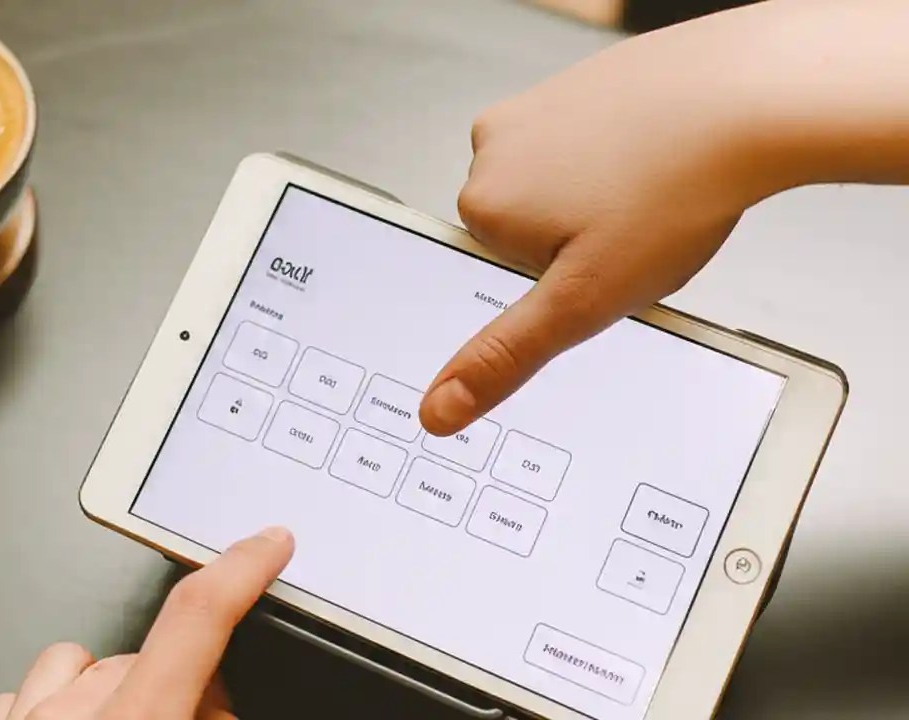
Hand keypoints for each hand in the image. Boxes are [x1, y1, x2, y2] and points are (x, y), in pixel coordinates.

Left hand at [0, 527, 293, 719]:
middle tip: (199, 719)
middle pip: (151, 654)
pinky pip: (30, 690)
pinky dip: (59, 704)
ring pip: (85, 664)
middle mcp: (73, 714)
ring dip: (118, 689)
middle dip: (187, 686)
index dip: (241, 569)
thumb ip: (221, 718)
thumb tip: (230, 704)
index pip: (199, 616)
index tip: (268, 542)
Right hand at [418, 5, 785, 436]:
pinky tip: (655, 156)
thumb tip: (436, 411)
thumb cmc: (672, 192)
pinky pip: (587, 138)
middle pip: (526, 223)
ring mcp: (535, 104)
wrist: (748, 100)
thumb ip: (504, 357)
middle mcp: (493, 144)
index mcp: (482, 202)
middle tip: (628, 229)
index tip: (599, 257)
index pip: (504, 270)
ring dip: (598, 193)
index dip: (559, 277)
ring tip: (648, 189)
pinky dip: (621, 152)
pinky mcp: (578, 79)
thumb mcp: (582, 302)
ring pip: (557, 181)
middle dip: (572, 236)